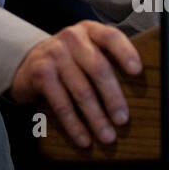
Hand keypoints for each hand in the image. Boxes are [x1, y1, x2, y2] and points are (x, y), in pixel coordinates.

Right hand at [10, 20, 141, 148]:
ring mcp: (54, 54)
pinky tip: (83, 139)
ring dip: (96, 118)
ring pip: (82, 90)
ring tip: (107, 136)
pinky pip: (62, 104)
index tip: (137, 71)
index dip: (125, 53)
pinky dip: (74, 125)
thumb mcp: (87, 50)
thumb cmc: (70, 61)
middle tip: (122, 120)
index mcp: (89, 30)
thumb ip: (108, 60)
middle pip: (98, 68)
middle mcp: (72, 38)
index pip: (111, 37)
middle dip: (113, 97)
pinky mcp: (41, 73)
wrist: (28, 62)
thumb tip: (139, 93)